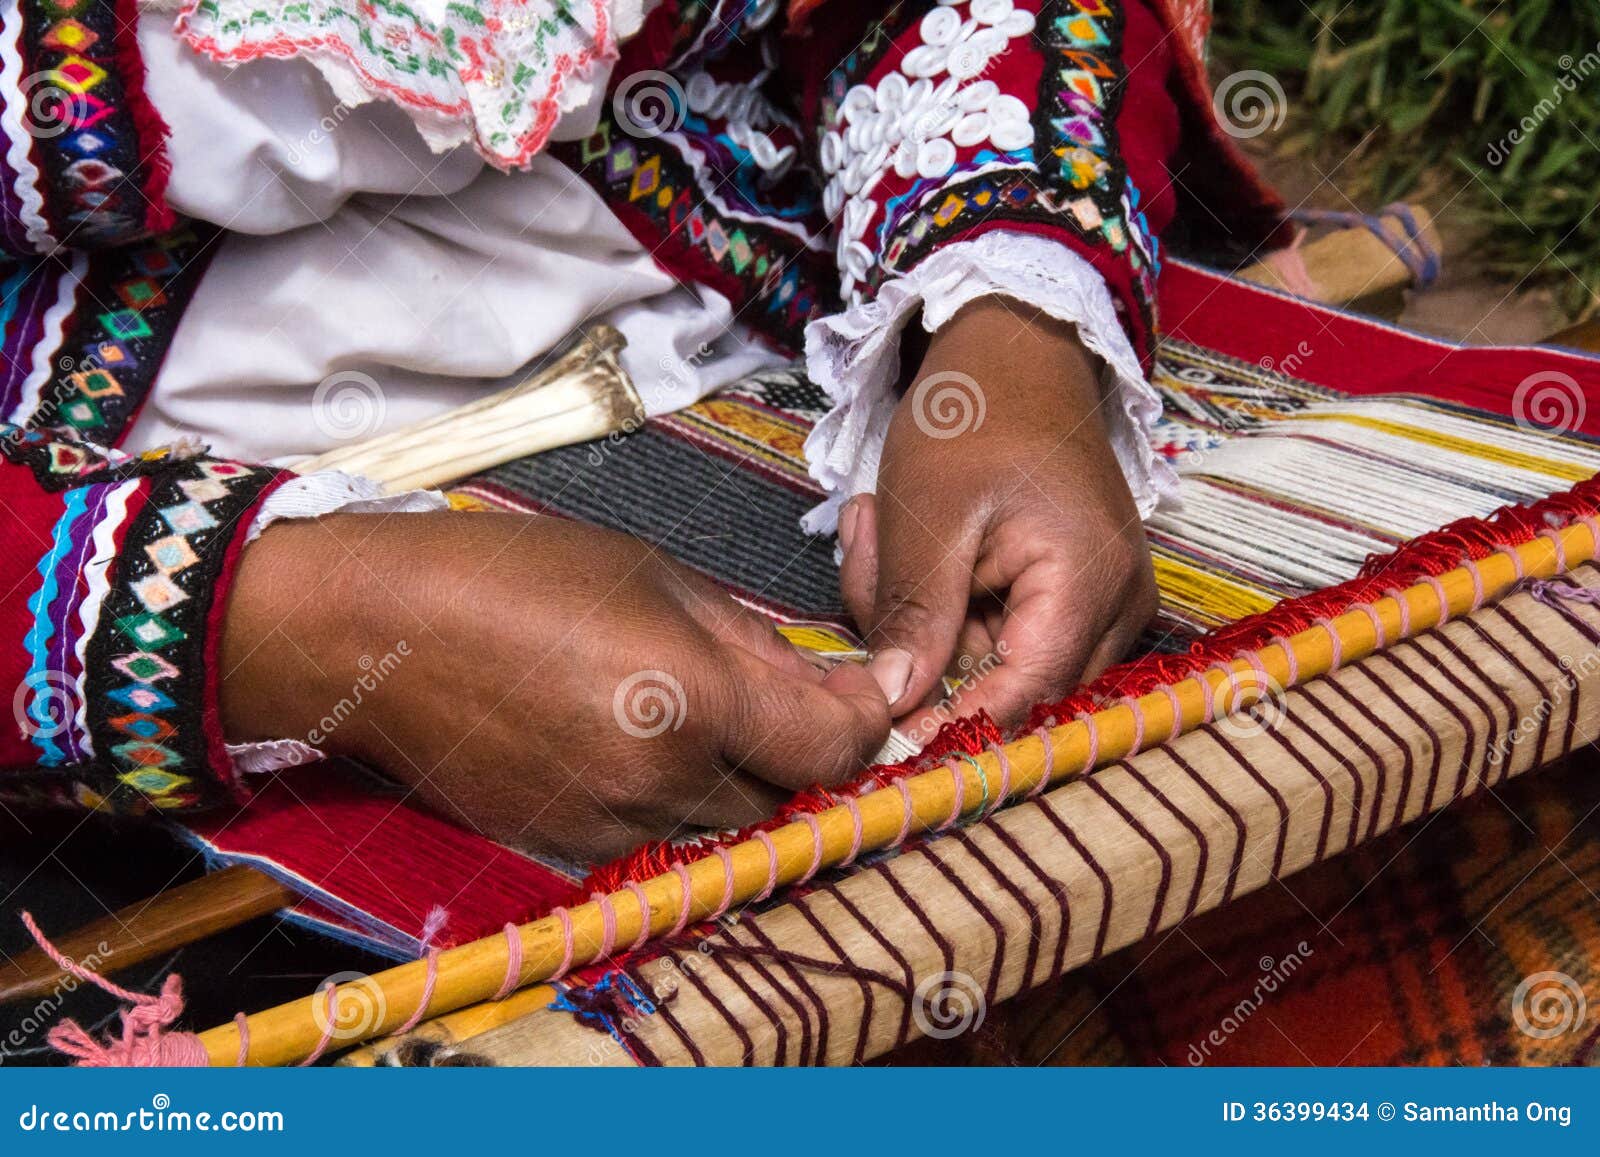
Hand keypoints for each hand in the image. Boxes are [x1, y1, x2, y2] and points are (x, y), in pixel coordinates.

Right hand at [220, 512, 889, 861]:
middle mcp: (659, 779)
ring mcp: (610, 825)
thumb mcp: (653, 574)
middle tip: (787, 696)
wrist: (373, 635)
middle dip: (803, 751)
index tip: (878, 692)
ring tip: (692, 710)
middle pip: (789, 797)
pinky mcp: (567, 850)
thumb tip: (821, 679)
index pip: (834, 748)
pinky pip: (658, 836)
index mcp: (690, 695)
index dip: (872, 721)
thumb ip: (753, 640)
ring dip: (738, 777)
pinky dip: (672, 797)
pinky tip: (631, 740)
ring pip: (726, 823)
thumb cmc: (509, 576)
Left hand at [840, 297, 1157, 732]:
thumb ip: (915, 617)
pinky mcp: (1079, 603)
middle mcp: (1117, 611)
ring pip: (997, 670)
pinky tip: (917, 549)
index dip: (947, 721)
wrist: (1015, 357)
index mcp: (1088, 584)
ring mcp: (1105, 609)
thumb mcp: (925, 514)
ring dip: (926, 624)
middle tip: (869, 559)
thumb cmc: (973, 417)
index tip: (877, 719)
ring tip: (884, 533)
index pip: (1022, 699)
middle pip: (1008, 691)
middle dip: (922, 650)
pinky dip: (945, 610)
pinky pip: (1001, 641)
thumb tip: (894, 705)